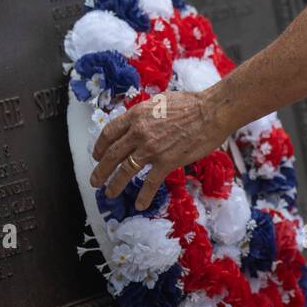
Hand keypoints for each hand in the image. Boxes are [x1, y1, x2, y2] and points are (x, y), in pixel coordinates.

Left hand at [90, 90, 228, 209]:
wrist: (211, 111)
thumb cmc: (191, 103)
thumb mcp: (159, 102)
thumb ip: (145, 114)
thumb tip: (137, 122)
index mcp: (136, 115)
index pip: (110, 133)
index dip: (100, 146)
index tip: (97, 155)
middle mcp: (139, 132)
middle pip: (112, 155)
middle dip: (100, 170)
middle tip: (95, 180)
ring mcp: (152, 149)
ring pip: (125, 171)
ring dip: (115, 184)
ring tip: (109, 193)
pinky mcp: (167, 162)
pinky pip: (150, 183)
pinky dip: (143, 196)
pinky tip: (140, 204)